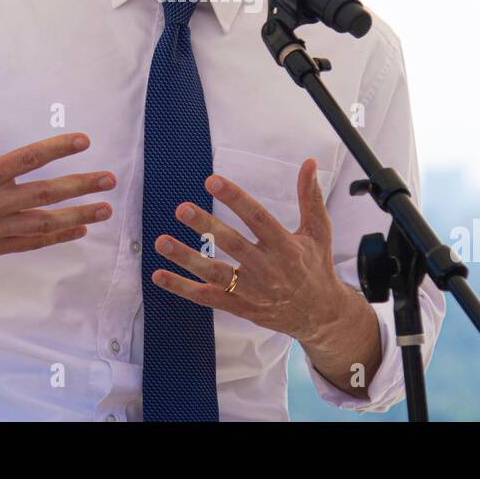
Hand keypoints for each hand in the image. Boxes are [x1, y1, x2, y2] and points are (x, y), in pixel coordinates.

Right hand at [0, 72, 115, 263]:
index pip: (27, 159)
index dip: (58, 148)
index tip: (84, 141)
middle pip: (45, 194)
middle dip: (81, 186)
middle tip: (109, 180)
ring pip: (44, 223)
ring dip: (77, 216)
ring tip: (104, 209)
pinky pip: (31, 243)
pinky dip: (56, 238)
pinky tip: (78, 231)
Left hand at [150, 157, 353, 344]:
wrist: (320, 315)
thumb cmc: (316, 266)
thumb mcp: (318, 231)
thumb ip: (310, 197)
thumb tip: (309, 163)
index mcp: (286, 247)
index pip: (258, 218)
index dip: (235, 199)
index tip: (212, 181)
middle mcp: (268, 269)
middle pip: (232, 245)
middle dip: (206, 226)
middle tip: (182, 208)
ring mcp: (252, 291)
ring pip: (215, 273)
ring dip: (186, 258)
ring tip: (162, 242)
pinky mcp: (241, 307)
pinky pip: (207, 297)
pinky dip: (183, 288)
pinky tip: (159, 274)